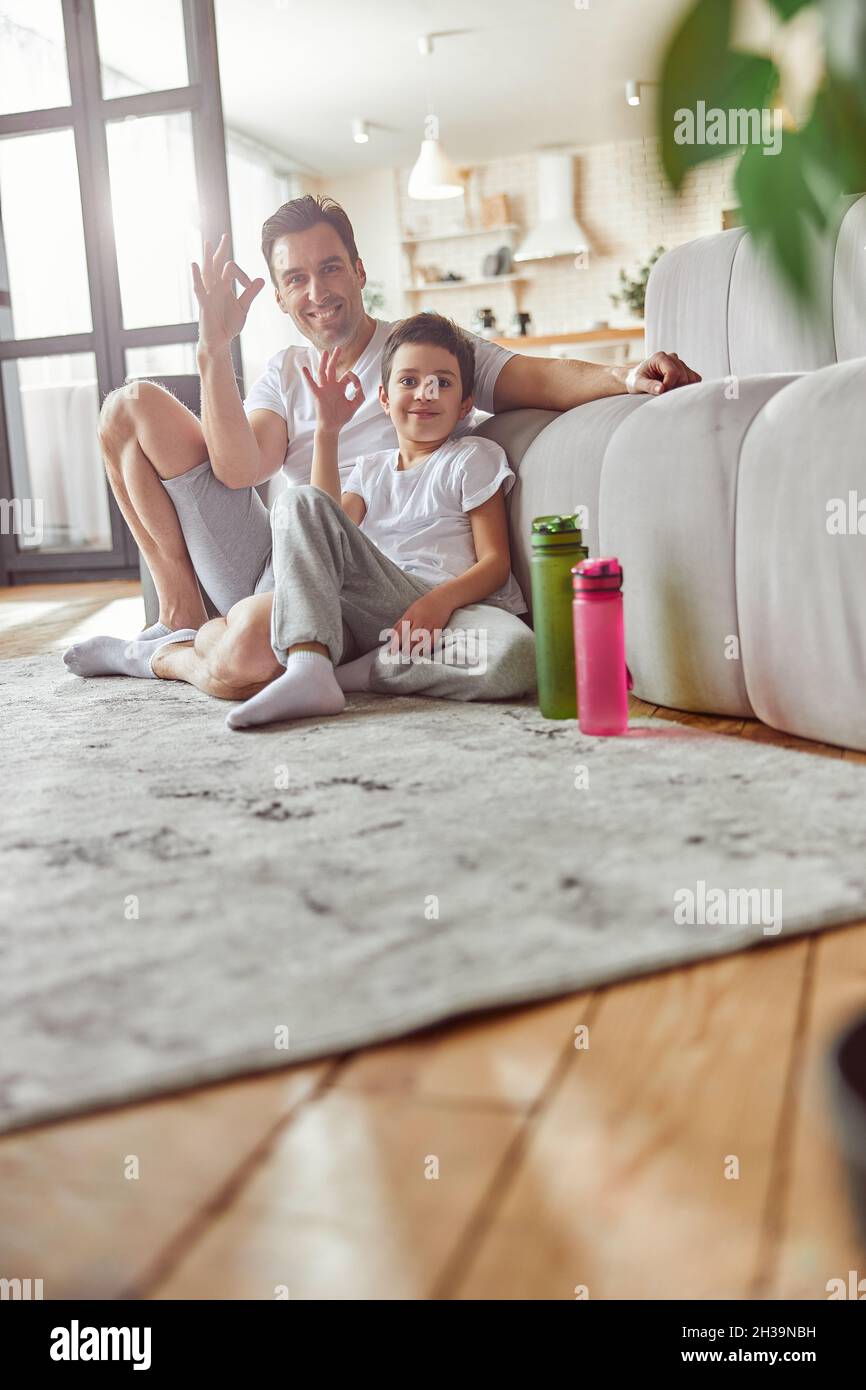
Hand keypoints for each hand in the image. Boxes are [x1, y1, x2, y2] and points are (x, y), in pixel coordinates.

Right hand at [192, 233, 264, 354]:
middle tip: (225, 235)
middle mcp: (215, 288)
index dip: (243, 274)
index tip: (250, 284)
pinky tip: (194, 265)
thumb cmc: (228, 324)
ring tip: (207, 242)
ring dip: (207, 257)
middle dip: (221, 250)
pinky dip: (196, 277)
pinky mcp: (204, 305)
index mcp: (224, 287)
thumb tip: (261, 279)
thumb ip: (250, 294)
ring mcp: (208, 295)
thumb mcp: (243, 308)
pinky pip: (199, 289)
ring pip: (207, 273)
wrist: (220, 342)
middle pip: (216, 264)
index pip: (232, 270)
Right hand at [301, 348, 364, 433]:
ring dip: (324, 362)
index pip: (347, 376)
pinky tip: (304, 369)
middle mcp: (331, 386)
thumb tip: (359, 387)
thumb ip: (360, 396)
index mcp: (340, 388)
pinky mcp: (318, 395)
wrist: (332, 427)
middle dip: (335, 358)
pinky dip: (308, 377)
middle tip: (338, 348)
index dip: (354, 378)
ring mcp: (324, 389)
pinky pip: (312, 384)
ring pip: (323, 372)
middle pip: (333, 369)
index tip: (358, 387)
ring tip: (325, 352)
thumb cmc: (341, 417)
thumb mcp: (354, 405)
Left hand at [388, 593, 454, 657]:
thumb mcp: (410, 611)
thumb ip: (400, 623)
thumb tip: (390, 635)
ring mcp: (430, 624)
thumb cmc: (424, 604)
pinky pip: (432, 641)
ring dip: (414, 649)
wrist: (443, 598)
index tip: (392, 652)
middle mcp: (419, 620)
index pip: (400, 631)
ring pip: (420, 640)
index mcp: (410, 615)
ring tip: (410, 655)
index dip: (395, 643)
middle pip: (410, 637)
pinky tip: (422, 653)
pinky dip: (427, 648)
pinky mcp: (438, 628)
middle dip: (405, 648)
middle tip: (402, 655)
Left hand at [624, 351, 700, 394]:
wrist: (637, 378)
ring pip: (690, 377)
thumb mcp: (637, 384)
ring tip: (668, 391)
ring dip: (681, 388)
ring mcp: (679, 362)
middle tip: (663, 393)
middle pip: (683, 375)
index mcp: (659, 357)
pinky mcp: (684, 369)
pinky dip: (688, 387)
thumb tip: (662, 389)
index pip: (673, 372)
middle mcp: (672, 357)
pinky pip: (694, 378)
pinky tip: (676, 390)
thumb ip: (649, 386)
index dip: (669, 385)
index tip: (661, 393)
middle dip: (675, 388)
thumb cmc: (635, 381)